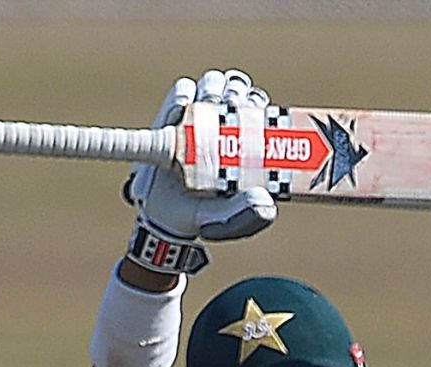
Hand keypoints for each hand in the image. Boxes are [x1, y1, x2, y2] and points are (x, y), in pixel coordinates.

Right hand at [127, 68, 276, 270]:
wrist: (163, 216)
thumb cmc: (202, 216)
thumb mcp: (227, 220)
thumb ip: (247, 214)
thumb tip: (267, 204)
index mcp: (245, 143)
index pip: (258, 108)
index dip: (257, 103)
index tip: (253, 109)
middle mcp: (224, 123)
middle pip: (238, 89)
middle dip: (237, 92)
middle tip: (231, 105)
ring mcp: (199, 115)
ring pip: (214, 82)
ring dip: (215, 88)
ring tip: (210, 105)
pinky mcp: (172, 114)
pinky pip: (183, 89)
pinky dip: (186, 94)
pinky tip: (184, 108)